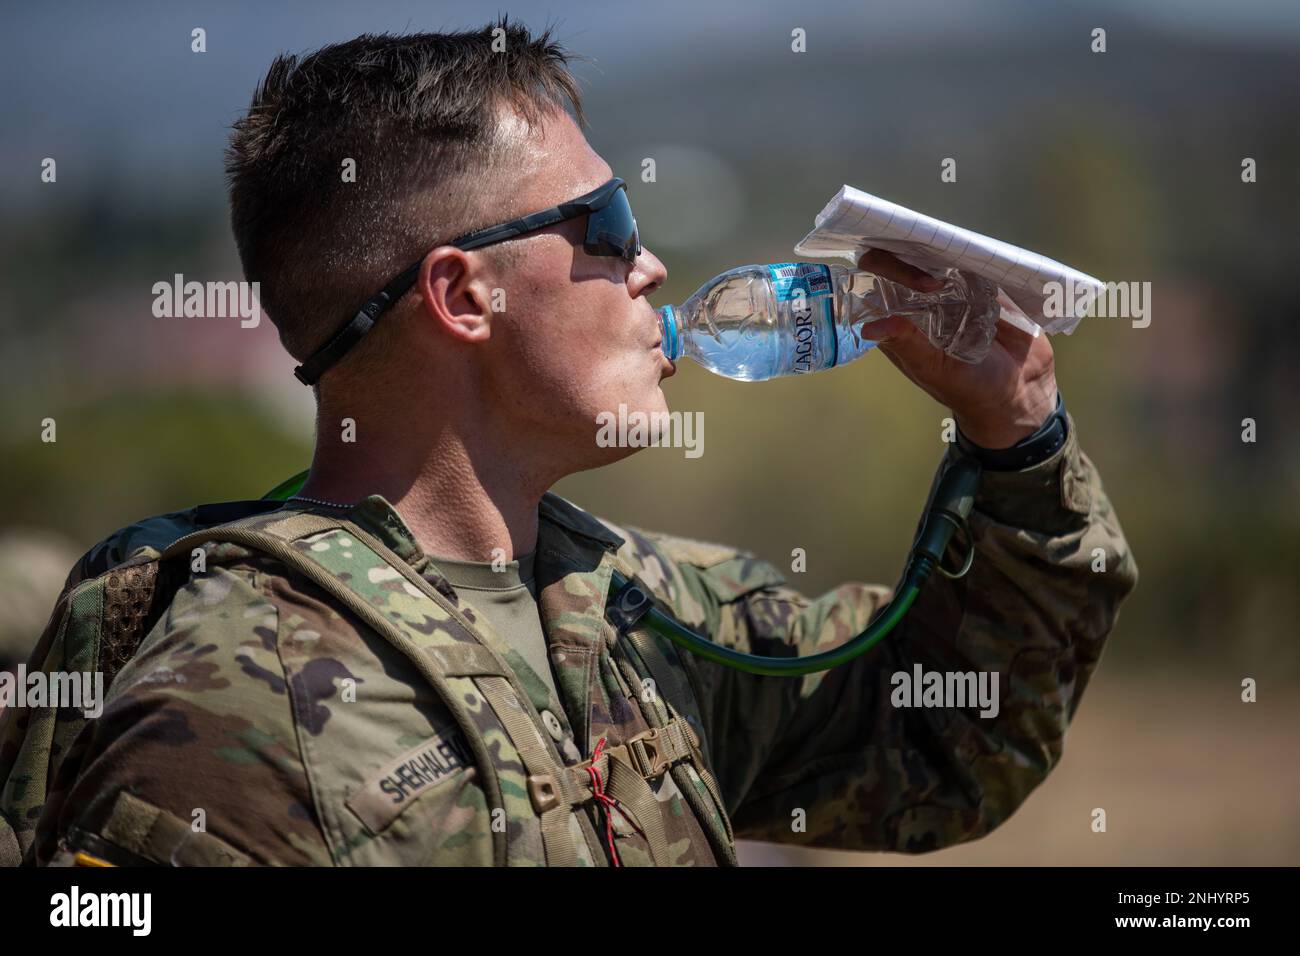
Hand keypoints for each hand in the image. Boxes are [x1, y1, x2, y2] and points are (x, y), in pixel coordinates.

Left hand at [855, 248, 1058, 448]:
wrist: (1021, 391)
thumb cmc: (969, 388)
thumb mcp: (933, 368)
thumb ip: (904, 344)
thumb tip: (868, 328)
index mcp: (901, 321)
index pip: (878, 282)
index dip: (884, 267)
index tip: (913, 281)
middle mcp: (922, 301)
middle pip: (905, 260)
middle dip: (915, 255)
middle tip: (938, 281)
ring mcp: (952, 290)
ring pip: (937, 256)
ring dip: (944, 252)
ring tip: (957, 266)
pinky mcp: (983, 285)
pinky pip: (973, 260)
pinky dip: (974, 255)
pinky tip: (979, 261)